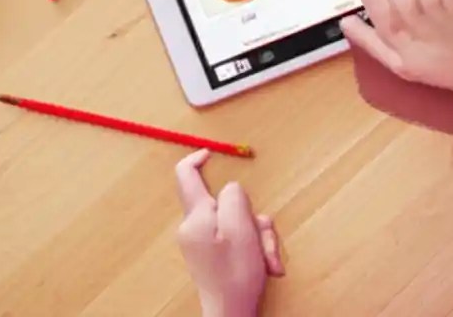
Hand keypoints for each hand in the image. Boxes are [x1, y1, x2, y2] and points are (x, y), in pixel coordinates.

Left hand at [175, 150, 284, 316]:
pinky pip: (236, 241)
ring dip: (259, 238)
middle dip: (252, 217)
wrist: (231, 315)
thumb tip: (232, 188)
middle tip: (263, 238)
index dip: (197, 159)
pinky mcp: (213, 257)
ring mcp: (203, 243)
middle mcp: (195, 227)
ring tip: (267, 261)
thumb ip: (234, 198)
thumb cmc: (235, 274)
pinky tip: (265, 267)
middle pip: (226, 204)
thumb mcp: (241, 228)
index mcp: (196, 216)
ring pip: (238, 223)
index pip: (185, 175)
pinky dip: (254, 250)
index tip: (213, 153)